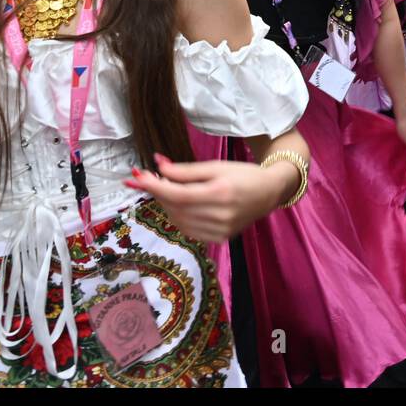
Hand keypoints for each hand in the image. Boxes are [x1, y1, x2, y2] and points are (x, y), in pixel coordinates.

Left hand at [125, 153, 290, 243]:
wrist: (269, 193)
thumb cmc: (243, 175)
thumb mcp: (216, 166)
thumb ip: (185, 170)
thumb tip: (158, 166)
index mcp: (220, 193)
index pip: (177, 194)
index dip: (154, 186)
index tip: (137, 177)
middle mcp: (220, 216)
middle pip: (175, 208)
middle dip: (158, 192)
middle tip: (150, 178)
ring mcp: (220, 231)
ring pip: (178, 220)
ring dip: (167, 204)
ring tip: (169, 189)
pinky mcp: (219, 239)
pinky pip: (188, 229)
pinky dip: (179, 216)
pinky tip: (183, 205)